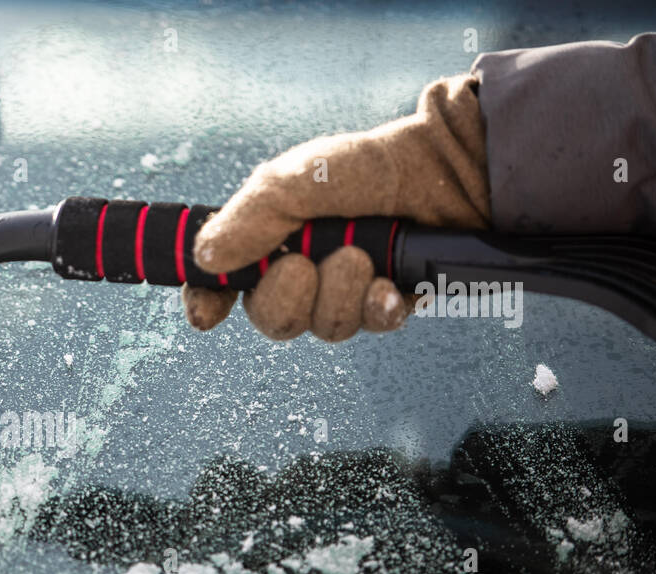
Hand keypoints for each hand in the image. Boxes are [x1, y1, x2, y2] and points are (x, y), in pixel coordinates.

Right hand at [184, 75, 491, 341]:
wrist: (451, 166)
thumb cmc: (370, 166)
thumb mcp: (296, 179)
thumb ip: (249, 218)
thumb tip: (204, 259)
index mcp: (271, 239)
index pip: (224, 284)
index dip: (209, 301)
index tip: (206, 313)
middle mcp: (304, 270)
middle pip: (273, 319)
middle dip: (287, 297)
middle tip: (306, 264)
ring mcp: (346, 291)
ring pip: (323, 326)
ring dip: (340, 294)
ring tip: (362, 256)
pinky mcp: (388, 302)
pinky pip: (369, 326)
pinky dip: (376, 309)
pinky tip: (388, 287)